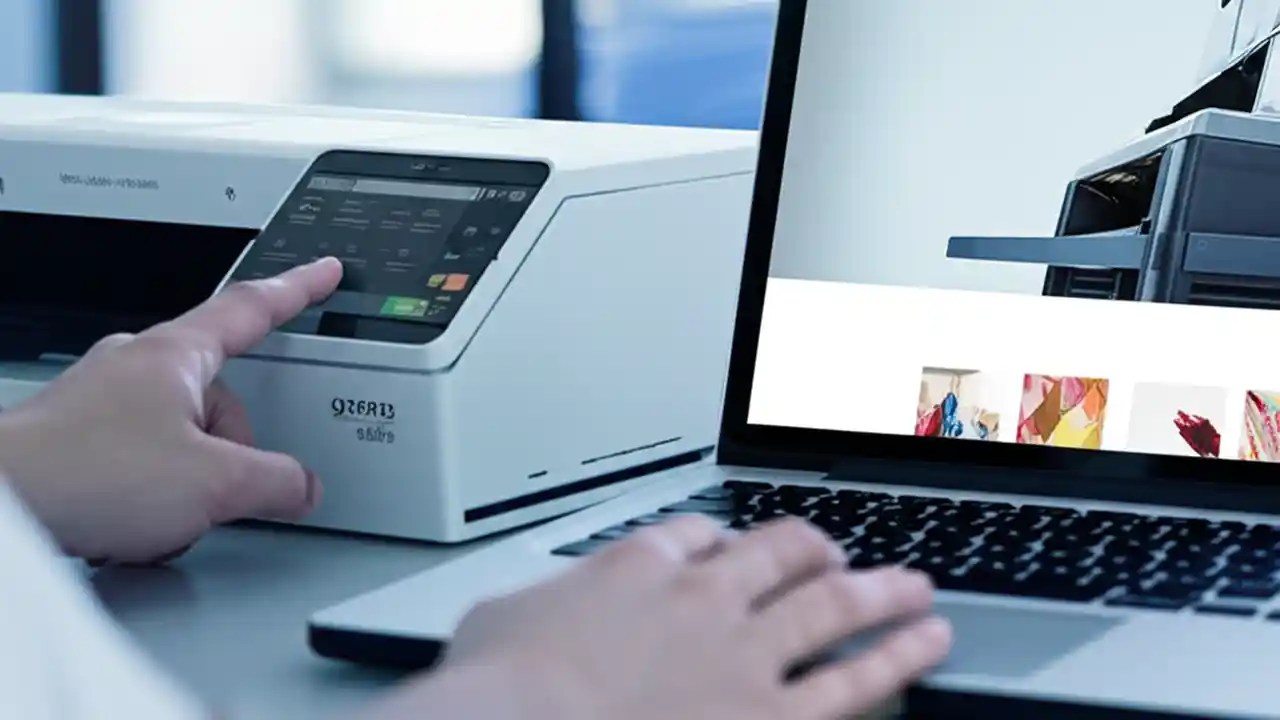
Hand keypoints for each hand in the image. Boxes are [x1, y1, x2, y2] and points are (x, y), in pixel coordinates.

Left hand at [0, 258, 343, 563]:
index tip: (320, 272)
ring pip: (181, 435)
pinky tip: (135, 525)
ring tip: (165, 515)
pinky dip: (151, 493)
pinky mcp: (76, 438)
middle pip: (220, 398)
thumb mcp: (215, 483)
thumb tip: (301, 485)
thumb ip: (276, 480)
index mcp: (174, 354)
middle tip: (228, 487)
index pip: (251, 307)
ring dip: (189, 479)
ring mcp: (102, 400)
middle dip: (233, 448)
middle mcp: (134, 365)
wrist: (1, 504)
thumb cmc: (85, 473)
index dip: (297, 289)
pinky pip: (143, 459)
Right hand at [365, 517, 951, 719]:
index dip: (719, 539)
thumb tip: (525, 617)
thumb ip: (538, 609)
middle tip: (837, 553)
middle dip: (813, 552)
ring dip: (878, 593)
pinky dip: (897, 658)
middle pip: (776, 555)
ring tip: (915, 587)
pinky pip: (853, 680)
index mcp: (636, 570)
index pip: (693, 535)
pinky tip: (927, 643)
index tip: (731, 545)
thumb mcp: (498, 624)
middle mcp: (701, 600)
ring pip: (831, 607)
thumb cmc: (496, 691)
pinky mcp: (773, 716)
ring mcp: (745, 654)